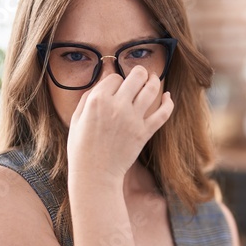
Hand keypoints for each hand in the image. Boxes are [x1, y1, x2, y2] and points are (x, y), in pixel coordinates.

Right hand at [67, 66, 173, 185]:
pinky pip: (163, 113)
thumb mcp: (76, 118)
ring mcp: (133, 119)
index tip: (116, 87)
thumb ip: (88, 97)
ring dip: (153, 81)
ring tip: (153, 79)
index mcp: (98, 100)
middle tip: (140, 73)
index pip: (114, 77)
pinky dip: (168, 103)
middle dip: (139, 72)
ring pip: (151, 89)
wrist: (95, 173)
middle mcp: (117, 106)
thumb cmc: (82, 147)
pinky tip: (168, 97)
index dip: (116, 81)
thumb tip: (102, 83)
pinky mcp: (144, 132)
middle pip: (136, 77)